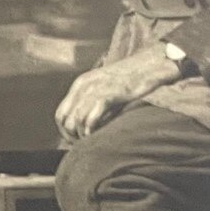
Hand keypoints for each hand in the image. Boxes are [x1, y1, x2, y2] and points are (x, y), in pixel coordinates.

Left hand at [54, 48, 181, 139]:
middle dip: (72, 137)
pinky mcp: (108, 95)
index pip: (60, 114)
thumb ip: (92, 102)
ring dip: (83, 136)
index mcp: (80, 84)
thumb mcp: (105, 88)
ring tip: (93, 141)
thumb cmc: (131, 81)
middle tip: (85, 144)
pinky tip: (98, 135)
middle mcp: (83, 86)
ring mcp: (94, 90)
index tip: (76, 140)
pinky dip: (91, 131)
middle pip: (65, 120)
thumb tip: (85, 126)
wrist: (149, 66)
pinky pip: (90, 119)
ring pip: (76, 122)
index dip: (65, 131)